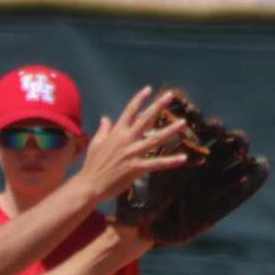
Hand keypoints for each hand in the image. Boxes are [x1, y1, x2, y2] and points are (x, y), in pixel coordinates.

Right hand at [74, 86, 190, 204]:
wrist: (90, 184)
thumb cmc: (92, 165)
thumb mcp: (95, 143)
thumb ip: (103, 129)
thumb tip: (105, 118)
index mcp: (117, 132)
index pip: (130, 111)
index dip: (139, 99)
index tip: (149, 90)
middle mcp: (126, 139)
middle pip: (145, 119)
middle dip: (158, 106)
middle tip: (169, 96)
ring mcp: (132, 153)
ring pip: (155, 139)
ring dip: (171, 131)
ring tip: (183, 123)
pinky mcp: (136, 168)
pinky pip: (157, 163)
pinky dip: (171, 161)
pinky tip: (184, 158)